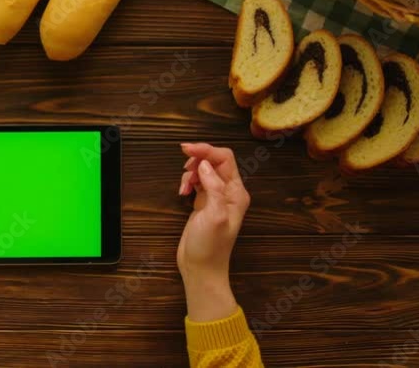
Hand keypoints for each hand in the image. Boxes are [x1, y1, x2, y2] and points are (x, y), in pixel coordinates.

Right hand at [177, 143, 250, 321]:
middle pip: (214, 162)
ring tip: (183, 186)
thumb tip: (204, 165)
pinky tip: (182, 192)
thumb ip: (213, 187)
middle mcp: (228, 193)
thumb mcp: (214, 215)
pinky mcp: (203, 204)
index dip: (206, 150)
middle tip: (183, 166)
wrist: (201, 269)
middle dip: (197, 159)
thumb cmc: (210, 247)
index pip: (224, 159)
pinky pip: (196, 182)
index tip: (186, 149)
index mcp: (236, 193)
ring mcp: (216, 198)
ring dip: (190, 172)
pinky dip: (187, 182)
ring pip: (203, 170)